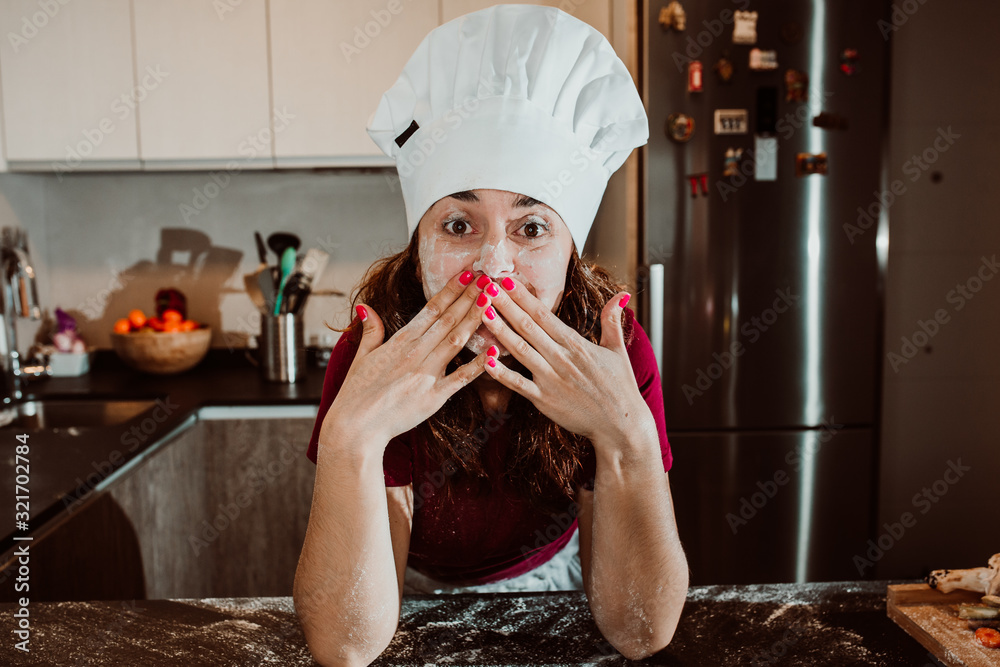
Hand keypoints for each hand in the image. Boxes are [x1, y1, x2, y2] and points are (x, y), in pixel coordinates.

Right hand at [318, 270, 493, 451]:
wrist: (355, 427)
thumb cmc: (356, 394)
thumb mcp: (361, 357)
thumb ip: (370, 331)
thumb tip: (366, 307)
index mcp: (400, 342)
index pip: (431, 310)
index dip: (450, 291)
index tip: (466, 274)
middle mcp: (416, 353)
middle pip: (448, 320)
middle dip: (469, 297)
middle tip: (488, 278)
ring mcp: (426, 374)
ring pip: (456, 341)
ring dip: (474, 319)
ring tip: (491, 300)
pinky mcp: (433, 397)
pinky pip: (460, 378)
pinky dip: (477, 365)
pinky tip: (493, 351)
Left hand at [478, 277, 654, 446]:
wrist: (622, 425)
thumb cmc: (620, 387)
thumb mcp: (618, 350)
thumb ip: (612, 321)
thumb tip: (622, 295)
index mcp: (575, 344)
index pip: (544, 315)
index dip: (523, 297)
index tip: (507, 280)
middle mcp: (561, 358)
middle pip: (528, 327)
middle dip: (506, 305)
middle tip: (486, 286)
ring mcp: (551, 380)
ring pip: (520, 350)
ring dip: (500, 330)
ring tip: (482, 312)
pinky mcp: (544, 401)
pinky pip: (519, 385)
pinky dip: (502, 373)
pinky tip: (485, 360)